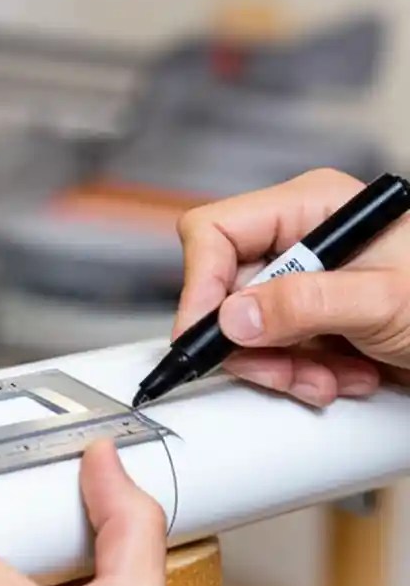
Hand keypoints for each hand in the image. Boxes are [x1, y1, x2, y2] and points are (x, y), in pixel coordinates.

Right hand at [175, 168, 409, 405]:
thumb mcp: (385, 300)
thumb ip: (305, 305)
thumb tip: (233, 317)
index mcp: (312, 207)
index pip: (217, 231)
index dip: (201, 282)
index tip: (204, 331)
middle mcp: (301, 240)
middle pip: (226, 289)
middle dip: (253, 341)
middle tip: (280, 370)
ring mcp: (304, 282)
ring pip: (245, 329)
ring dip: (282, 367)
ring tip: (327, 378)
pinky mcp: (310, 320)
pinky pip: (273, 351)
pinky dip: (301, 376)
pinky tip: (342, 377)